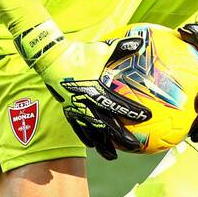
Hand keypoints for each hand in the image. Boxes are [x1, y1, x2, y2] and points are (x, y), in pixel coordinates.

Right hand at [17, 22, 151, 159]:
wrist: (51, 58)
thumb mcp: (102, 48)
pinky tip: (93, 145)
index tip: (146, 116)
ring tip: (113, 156)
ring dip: (102, 144)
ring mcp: (75, 108)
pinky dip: (86, 137)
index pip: (117, 104)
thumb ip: (122, 47)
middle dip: (120, 137)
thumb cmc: (78, 53)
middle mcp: (85, 102)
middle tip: (134, 146)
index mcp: (95, 89)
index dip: (132, 111)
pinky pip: (78, 128)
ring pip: (91, 131)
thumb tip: (141, 40)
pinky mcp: (68, 109)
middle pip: (106, 125)